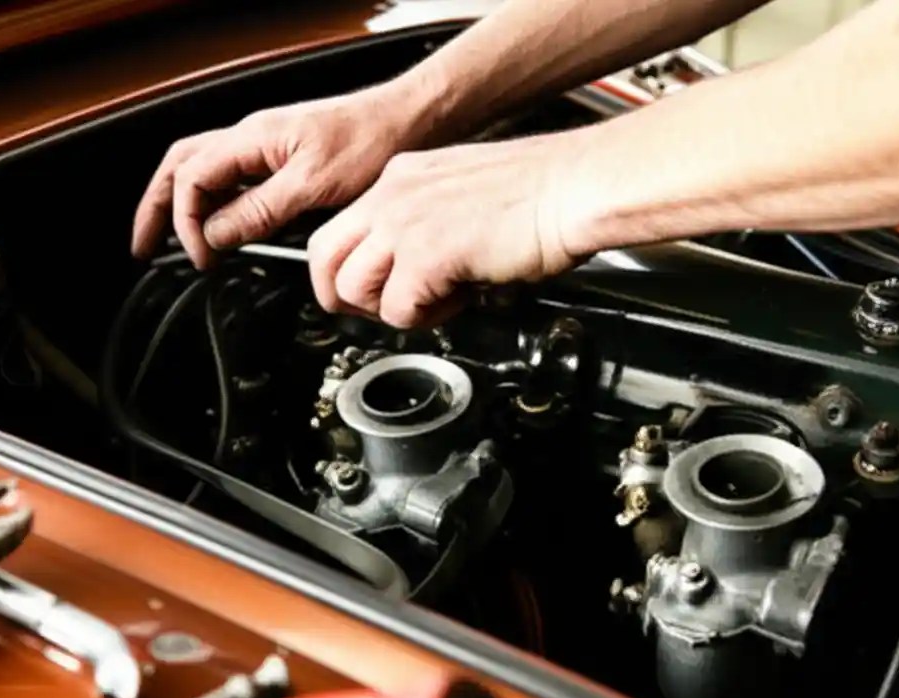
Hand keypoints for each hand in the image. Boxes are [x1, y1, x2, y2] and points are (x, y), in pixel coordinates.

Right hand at [131, 83, 432, 267]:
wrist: (409, 122)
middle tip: (144, 246)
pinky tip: (223, 227)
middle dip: (157, 207)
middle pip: (181, 168)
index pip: (190, 178)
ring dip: (183, 205)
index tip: (201, 257)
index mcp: (252, 139)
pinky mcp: (285, 159)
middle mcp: (252, 139)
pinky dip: (219, 204)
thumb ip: (260, 210)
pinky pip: (237, 180)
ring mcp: (266, 148)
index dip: (185, 221)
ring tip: (173, 241)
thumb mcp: (314, 185)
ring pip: (204, 172)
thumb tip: (215, 234)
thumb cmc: (372, 142)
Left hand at [307, 128, 595, 327]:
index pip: (340, 230)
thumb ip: (428, 226)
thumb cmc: (541, 194)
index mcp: (401, 178)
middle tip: (383, 310)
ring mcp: (405, 223)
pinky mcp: (428, 254)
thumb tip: (414, 270)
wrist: (574, 187)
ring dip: (388, 309)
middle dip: (346, 298)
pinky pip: (396, 308)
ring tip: (432, 303)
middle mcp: (393, 195)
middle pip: (324, 259)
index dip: (351, 270)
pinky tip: (457, 300)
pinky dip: (424, 318)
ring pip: (352, 288)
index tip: (375, 289)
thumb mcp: (462, 197)